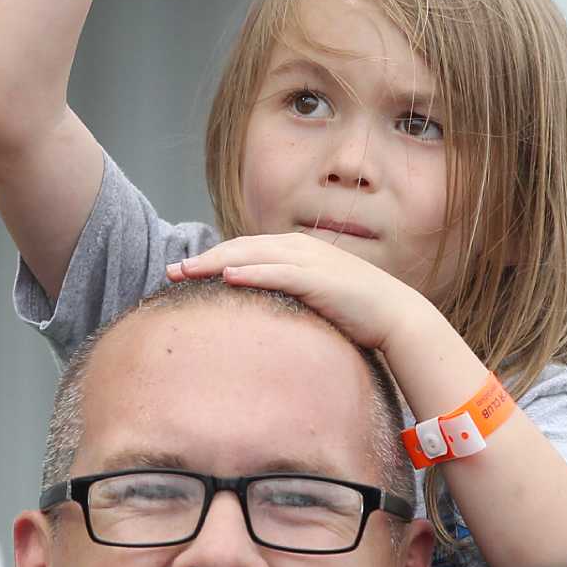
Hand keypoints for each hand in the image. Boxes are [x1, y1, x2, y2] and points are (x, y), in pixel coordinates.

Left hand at [169, 233, 441, 355]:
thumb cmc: (355, 314)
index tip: (182, 271)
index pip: (245, 250)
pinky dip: (251, 271)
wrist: (396, 317)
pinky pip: (277, 272)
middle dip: (204, 259)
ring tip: (186, 272)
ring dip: (216, 262)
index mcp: (297, 251)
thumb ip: (287, 298)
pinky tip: (227, 277)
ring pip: (252, 255)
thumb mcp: (314, 300)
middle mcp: (300, 248)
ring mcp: (310, 260)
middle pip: (240, 248)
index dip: (211, 258)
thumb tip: (259, 317)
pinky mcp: (319, 278)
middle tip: (171, 271)